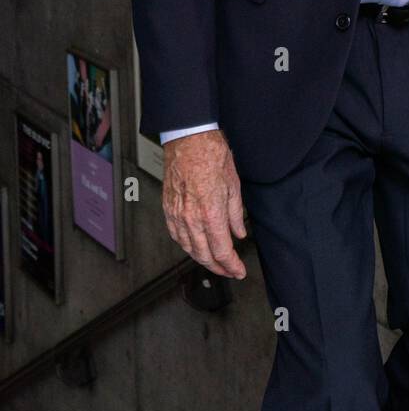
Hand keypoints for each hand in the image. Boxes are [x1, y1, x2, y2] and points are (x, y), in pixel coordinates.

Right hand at [162, 129, 246, 277]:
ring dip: (202, 259)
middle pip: (204, 255)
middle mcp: (191, 218)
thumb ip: (235, 215)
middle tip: (229, 271)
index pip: (222, 251)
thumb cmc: (211, 156)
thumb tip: (239, 233)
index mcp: (210, 213)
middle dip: (218, 267)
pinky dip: (186, 246)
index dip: (232, 266)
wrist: (188, 139)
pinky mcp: (167, 208)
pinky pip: (176, 235)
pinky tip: (193, 247)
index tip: (239, 270)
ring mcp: (176, 214)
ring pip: (188, 248)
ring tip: (214, 262)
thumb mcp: (234, 186)